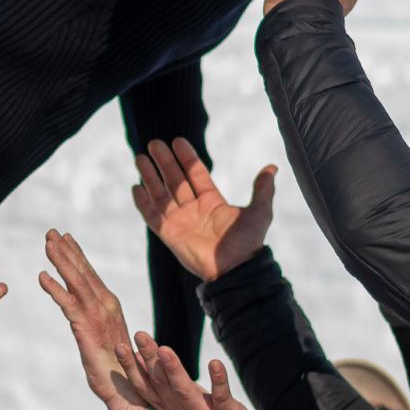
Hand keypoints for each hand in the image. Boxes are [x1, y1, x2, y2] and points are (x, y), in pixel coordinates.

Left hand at [38, 229, 149, 409]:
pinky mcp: (87, 329)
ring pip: (76, 281)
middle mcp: (106, 304)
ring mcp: (98, 315)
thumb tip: (82, 312)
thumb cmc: (115, 365)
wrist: (128, 389)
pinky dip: (54, 289)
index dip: (76, 254)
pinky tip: (41, 277)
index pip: (89, 274)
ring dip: (60, 260)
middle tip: (51, 232)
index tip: (64, 237)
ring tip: (47, 244)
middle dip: (66, 250)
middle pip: (82, 271)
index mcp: (108, 304)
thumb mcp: (100, 335)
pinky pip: (68, 305)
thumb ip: (92, 319)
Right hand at [127, 338, 260, 409]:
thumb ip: (156, 382)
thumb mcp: (174, 403)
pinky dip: (218, 381)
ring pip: (185, 390)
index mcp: (165, 406)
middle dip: (150, 358)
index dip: (131, 367)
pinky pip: (222, 397)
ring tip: (165, 350)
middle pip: (161, 382)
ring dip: (174, 370)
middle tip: (140, 335)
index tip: (120, 346)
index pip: (143, 385)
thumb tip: (136, 356)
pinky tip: (215, 363)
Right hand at [134, 139, 277, 281]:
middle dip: (164, 161)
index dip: (187, 157)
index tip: (178, 140)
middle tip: (154, 143)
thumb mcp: (259, 212)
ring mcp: (179, 221)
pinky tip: (136, 187)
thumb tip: (273, 167)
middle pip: (174, 180)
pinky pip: (152, 215)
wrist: (234, 269)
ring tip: (140, 157)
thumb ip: (262, 189)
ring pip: (160, 193)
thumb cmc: (247, 242)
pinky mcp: (168, 234)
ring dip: (150, 176)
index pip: (196, 174)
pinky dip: (143, 202)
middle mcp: (193, 209)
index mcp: (212, 202)